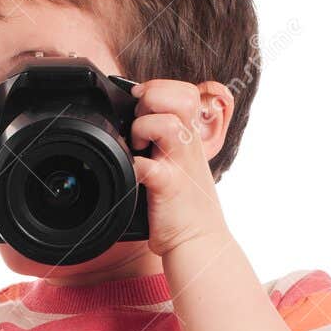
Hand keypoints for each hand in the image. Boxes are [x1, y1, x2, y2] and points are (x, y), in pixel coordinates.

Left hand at [129, 78, 232, 256]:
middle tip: (139, 121)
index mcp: (191, 137)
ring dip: (144, 127)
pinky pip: (148, 166)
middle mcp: (189, 146)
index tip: (140, 102)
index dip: (159, 88)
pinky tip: (131, 169)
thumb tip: (134, 121)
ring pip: (168, 123)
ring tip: (137, 145)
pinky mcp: (168, 186)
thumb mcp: (182, 164)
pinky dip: (133, 163)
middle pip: (181, 97)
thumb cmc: (184, 205)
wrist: (198, 242)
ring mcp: (180, 165)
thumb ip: (167, 140)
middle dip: (152, 100)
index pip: (185, 91)